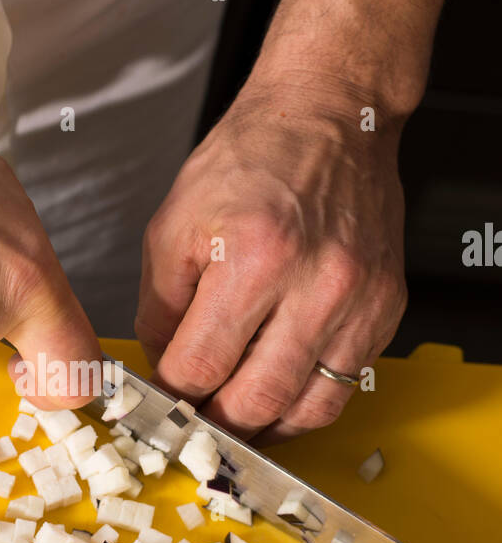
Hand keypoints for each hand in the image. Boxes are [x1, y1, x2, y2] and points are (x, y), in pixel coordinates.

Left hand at [134, 74, 407, 440]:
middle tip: (194, 421)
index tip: (161, 401)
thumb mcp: (173, 223)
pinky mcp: (385, 308)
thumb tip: (162, 368)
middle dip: (215, 424)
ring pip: (307, 409)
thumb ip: (158, 306)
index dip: (171, 396)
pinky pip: (344, 385)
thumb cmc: (253, 157)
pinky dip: (306, 401)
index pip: (200, 368)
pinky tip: (278, 390)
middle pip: (256, 402)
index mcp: (252, 258)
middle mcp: (314, 285)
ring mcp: (358, 301)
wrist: (330, 115)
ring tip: (235, 418)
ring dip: (264, 427)